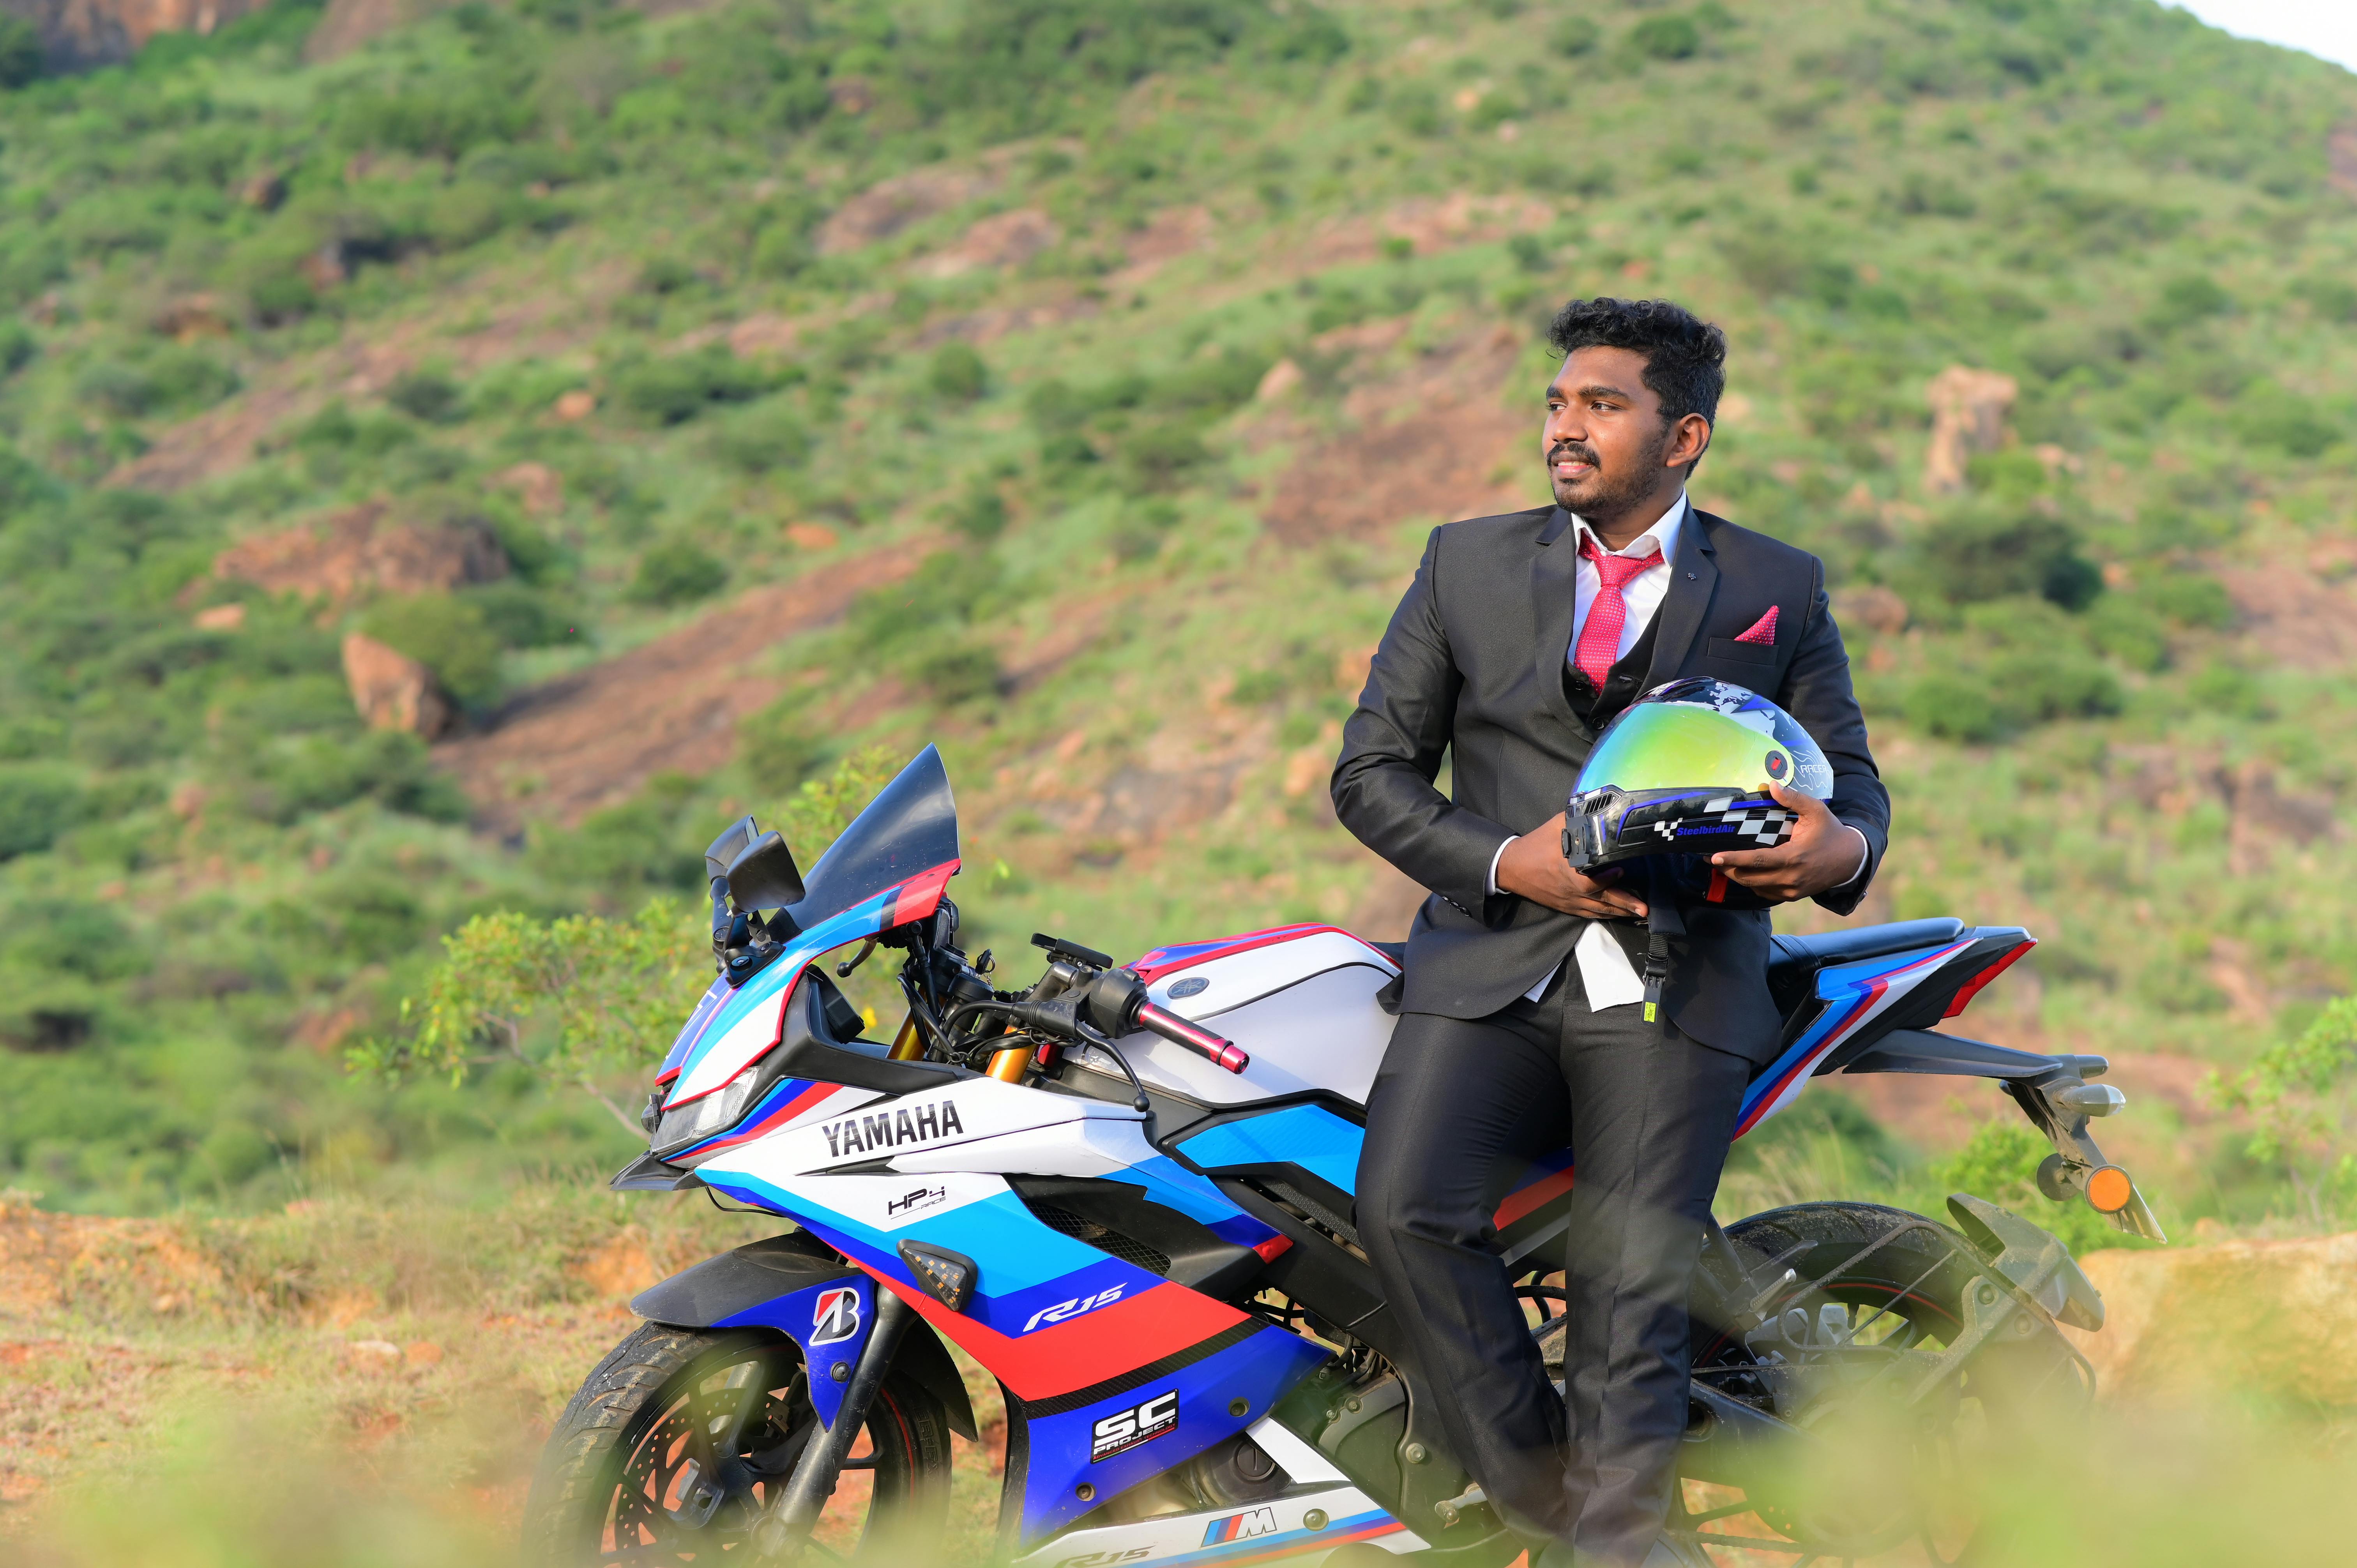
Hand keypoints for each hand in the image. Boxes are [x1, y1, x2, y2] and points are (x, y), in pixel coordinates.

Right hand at [1497, 813, 1648, 919]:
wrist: (1511, 867)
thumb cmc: (1534, 846)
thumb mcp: (1555, 827)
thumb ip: (1577, 820)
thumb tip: (1597, 808)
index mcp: (1568, 872)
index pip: (1592, 882)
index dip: (1608, 879)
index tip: (1621, 870)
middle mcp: (1571, 890)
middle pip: (1602, 901)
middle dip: (1625, 904)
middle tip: (1644, 908)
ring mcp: (1569, 901)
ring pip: (1598, 910)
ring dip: (1619, 912)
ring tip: (1638, 913)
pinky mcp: (1565, 907)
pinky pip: (1588, 914)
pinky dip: (1604, 915)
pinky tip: (1616, 915)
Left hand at [1710, 782, 1867, 903]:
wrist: (1851, 859)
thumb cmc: (1830, 831)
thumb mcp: (1816, 810)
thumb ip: (1793, 798)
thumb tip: (1771, 784)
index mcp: (1794, 857)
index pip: (1757, 861)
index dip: (1734, 860)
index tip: (1714, 856)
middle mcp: (1791, 878)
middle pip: (1750, 878)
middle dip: (1727, 869)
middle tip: (1710, 859)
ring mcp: (1791, 890)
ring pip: (1755, 888)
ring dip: (1737, 878)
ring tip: (1721, 865)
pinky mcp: (1792, 896)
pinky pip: (1765, 894)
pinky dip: (1752, 885)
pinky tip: (1744, 873)